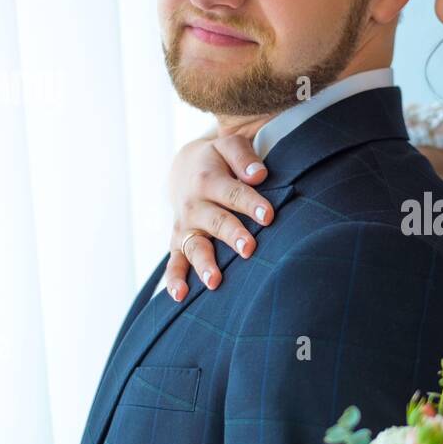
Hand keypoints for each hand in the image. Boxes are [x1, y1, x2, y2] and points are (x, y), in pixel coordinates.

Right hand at [164, 129, 273, 299]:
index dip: (250, 203)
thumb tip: (259, 175)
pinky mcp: (179, 243)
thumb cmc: (218, 160)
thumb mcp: (229, 146)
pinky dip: (174, 279)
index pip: (233, 192)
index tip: (268, 215)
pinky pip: (174, 263)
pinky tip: (180, 297)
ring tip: (215, 280)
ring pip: (193, 247)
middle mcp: (194, 205)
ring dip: (203, 264)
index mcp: (208, 179)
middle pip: (215, 221)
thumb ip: (244, 157)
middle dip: (231, 235)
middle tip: (249, 248)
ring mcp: (185, 227)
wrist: (186, 168)